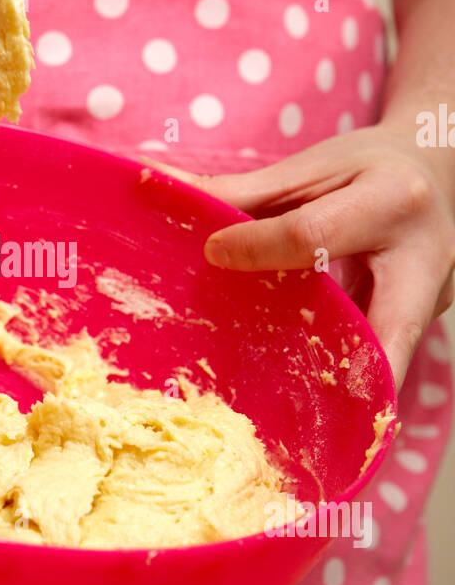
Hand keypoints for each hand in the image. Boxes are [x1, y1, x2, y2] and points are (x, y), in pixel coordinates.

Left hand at [147, 124, 454, 389]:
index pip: (313, 235)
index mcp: (392, 201)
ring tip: (284, 420)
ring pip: (384, 360)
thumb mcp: (312, 167)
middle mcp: (426, 259)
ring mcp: (438, 299)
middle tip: (282, 418)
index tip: (212, 252)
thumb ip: (242, 191)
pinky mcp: (430, 321)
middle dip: (340, 386)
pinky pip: (381, 353)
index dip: (256, 247)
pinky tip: (301, 395)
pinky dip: (342, 374)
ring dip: (337, 390)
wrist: (446, 164)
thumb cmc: (370, 166)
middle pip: (384, 339)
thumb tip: (157, 187)